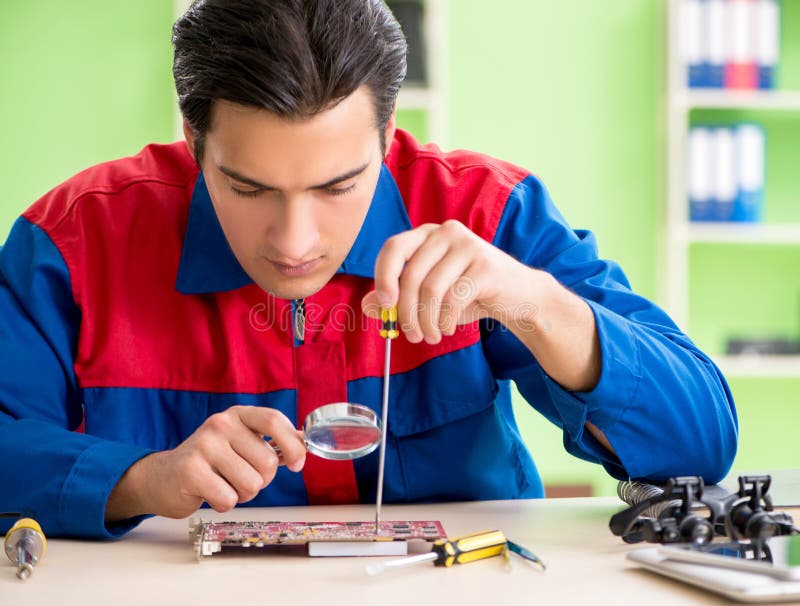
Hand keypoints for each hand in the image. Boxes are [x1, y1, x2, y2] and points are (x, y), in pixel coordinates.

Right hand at [106, 406, 305, 520]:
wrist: (163, 477)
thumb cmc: (212, 463)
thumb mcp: (241, 443)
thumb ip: (272, 442)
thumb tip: (306, 443)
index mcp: (238, 415)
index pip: (274, 420)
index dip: (292, 445)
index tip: (297, 465)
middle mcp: (221, 424)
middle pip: (267, 462)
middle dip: (262, 480)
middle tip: (240, 477)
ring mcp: (204, 445)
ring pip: (251, 484)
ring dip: (243, 494)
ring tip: (223, 484)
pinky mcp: (191, 471)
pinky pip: (229, 498)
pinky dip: (224, 503)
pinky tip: (209, 493)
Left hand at [361, 220, 526, 343]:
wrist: (518, 297)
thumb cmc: (468, 295)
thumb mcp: (428, 298)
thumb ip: (396, 299)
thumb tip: (366, 305)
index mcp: (427, 234)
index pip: (393, 248)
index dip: (382, 276)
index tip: (384, 304)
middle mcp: (445, 232)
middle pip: (411, 274)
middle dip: (406, 312)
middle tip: (412, 336)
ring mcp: (468, 245)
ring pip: (431, 289)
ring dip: (427, 321)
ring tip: (432, 336)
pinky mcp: (486, 265)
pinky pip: (453, 298)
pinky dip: (446, 321)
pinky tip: (448, 328)